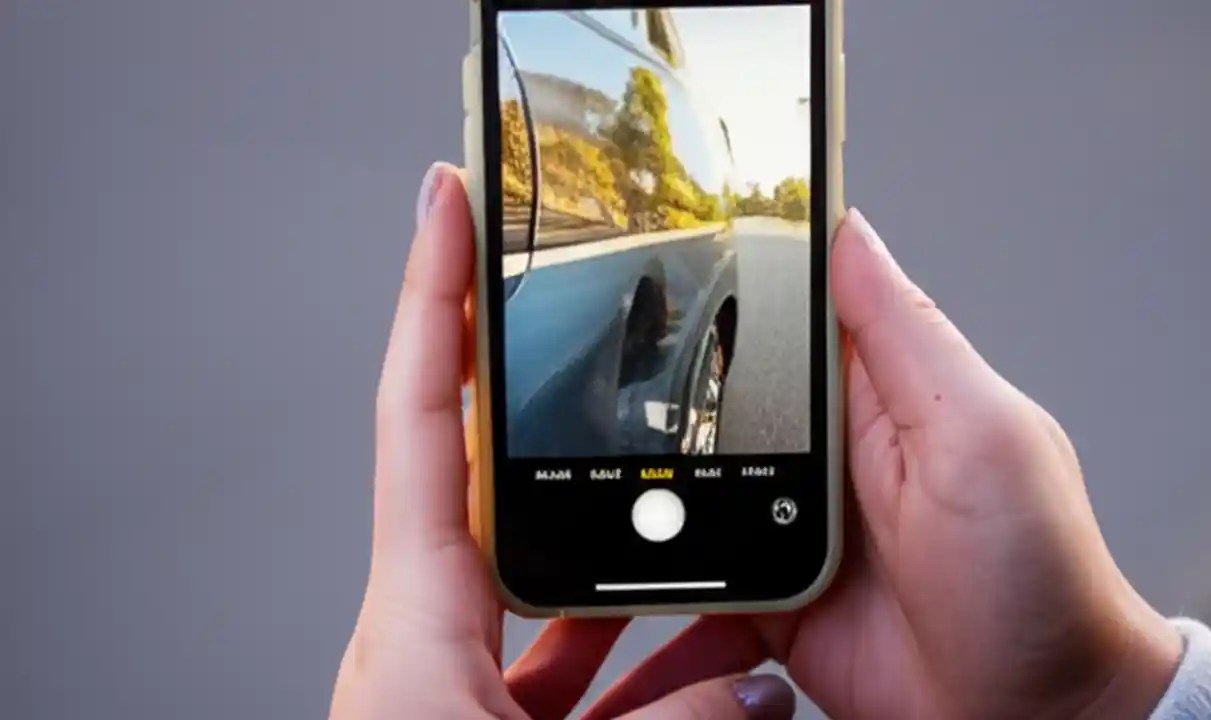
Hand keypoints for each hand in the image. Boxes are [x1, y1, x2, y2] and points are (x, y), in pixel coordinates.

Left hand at [328, 163, 798, 719]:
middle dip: (587, 424)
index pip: (422, 419)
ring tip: (729, 549)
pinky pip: (583, 663)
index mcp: (415, 622)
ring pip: (567, 585)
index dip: (434, 298)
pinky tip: (726, 659)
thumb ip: (667, 716)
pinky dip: (657, 657)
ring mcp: (466, 680)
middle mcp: (435, 635)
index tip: (448, 208)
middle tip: (636, 366)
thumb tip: (757, 690)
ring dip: (650, 567)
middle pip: (512, 486)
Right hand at [584, 209, 1183, 719]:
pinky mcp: (763, 580)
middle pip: (725, 383)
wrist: (1021, 719)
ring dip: (660, 460)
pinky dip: (660, 543)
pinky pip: (692, 549)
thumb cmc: (1035, 580)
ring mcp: (791, 516)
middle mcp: (831, 446)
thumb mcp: (980, 434)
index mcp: (884, 391)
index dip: (740, 262)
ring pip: (695, 463)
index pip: (800, 301)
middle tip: (609, 360)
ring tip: (596, 446)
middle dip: (671, 371)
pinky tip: (628, 531)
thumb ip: (909, 335)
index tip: (672, 226)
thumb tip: (852, 231)